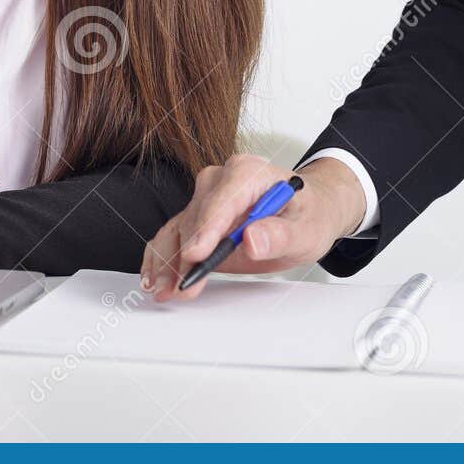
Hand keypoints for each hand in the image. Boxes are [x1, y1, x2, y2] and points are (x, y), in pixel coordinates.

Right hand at [139, 154, 366, 301]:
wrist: (308, 211)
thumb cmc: (308, 214)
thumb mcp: (307, 229)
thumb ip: (281, 234)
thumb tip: (253, 238)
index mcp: (248, 173)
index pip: (222, 200)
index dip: (207, 228)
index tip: (196, 255)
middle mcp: (221, 181)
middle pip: (196, 219)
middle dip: (187, 255)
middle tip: (184, 287)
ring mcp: (206, 199)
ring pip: (178, 229)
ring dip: (168, 261)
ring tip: (163, 290)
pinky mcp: (198, 219)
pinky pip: (173, 235)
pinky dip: (162, 257)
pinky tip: (155, 278)